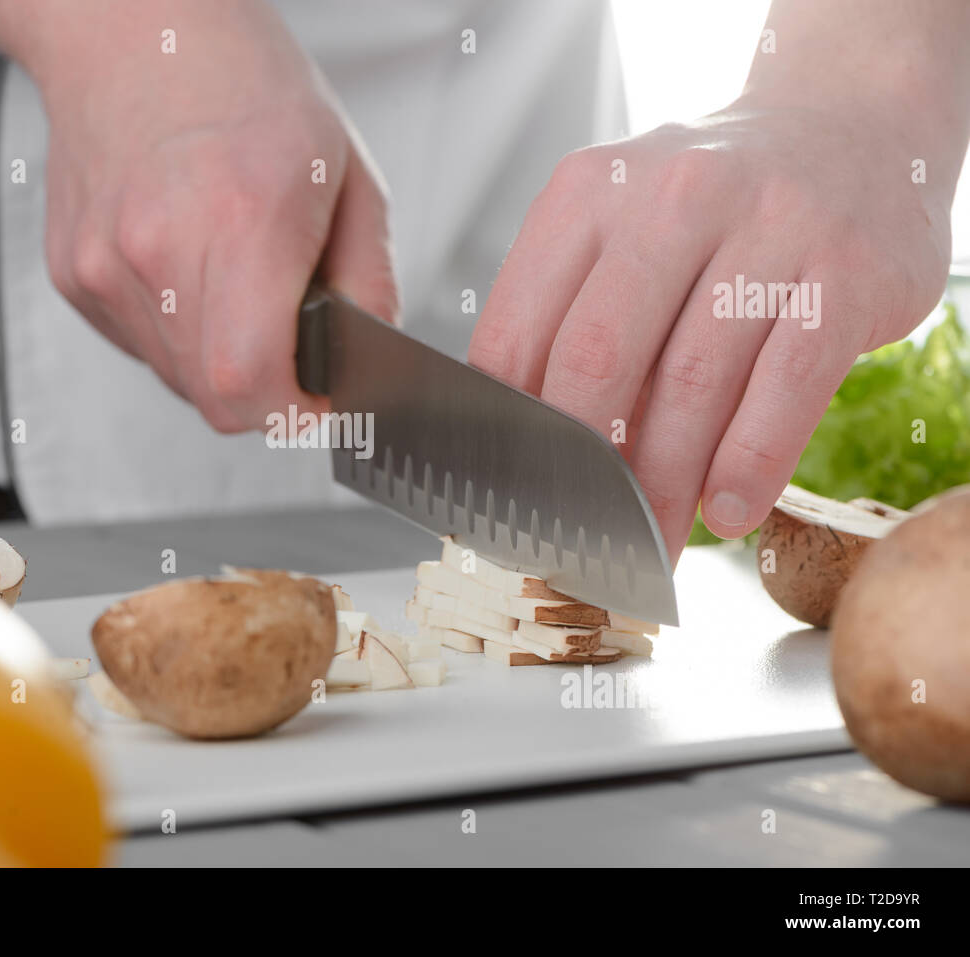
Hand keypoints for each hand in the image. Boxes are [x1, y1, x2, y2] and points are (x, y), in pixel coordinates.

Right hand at [23, 0, 396, 432]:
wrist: (132, 33)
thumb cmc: (242, 86)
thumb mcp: (346, 172)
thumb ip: (368, 283)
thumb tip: (369, 365)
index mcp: (241, 218)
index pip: (250, 383)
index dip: (294, 412)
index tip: (319, 399)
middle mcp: (159, 249)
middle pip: (216, 399)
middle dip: (267, 391)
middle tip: (288, 340)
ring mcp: (105, 266)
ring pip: (177, 380)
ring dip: (219, 361)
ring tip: (233, 281)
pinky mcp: (73, 276)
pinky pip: (140, 347)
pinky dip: (177, 333)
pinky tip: (188, 268)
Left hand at [468, 101, 952, 560]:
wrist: (850, 129)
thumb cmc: (712, 210)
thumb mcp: (622, 232)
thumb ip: (573, 319)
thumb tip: (532, 453)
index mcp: (588, 192)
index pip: (518, 332)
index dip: (507, 429)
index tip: (510, 493)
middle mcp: (672, 196)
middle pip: (598, 360)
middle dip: (582, 468)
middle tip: (580, 535)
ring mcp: (767, 227)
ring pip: (692, 384)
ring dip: (666, 487)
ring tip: (652, 544)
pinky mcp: (846, 272)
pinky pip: (786, 389)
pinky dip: (750, 464)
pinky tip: (728, 511)